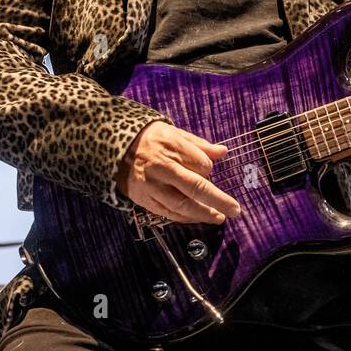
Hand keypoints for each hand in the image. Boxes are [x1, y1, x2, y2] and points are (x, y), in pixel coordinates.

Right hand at [115, 120, 242, 223]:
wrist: (115, 149)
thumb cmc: (150, 139)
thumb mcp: (174, 133)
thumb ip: (199, 145)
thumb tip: (223, 152)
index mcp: (170, 146)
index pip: (200, 164)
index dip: (208, 169)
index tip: (208, 169)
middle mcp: (161, 167)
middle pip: (195, 187)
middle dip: (218, 200)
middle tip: (235, 209)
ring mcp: (151, 186)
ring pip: (182, 205)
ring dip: (203, 214)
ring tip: (220, 217)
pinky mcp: (144, 199)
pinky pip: (168, 213)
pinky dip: (185, 218)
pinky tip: (198, 217)